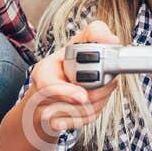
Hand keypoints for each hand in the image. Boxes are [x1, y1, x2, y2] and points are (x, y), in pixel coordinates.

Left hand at [25, 20, 123, 139]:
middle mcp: (95, 63)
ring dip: (73, 107)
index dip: (105, 35)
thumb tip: (82, 97)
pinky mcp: (101, 102)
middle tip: (64, 93)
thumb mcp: (42, 78)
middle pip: (105, 73)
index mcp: (79, 47)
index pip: (97, 31)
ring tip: (57, 104)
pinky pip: (92, 114)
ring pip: (97, 99)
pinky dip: (73, 119)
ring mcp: (102, 83)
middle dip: (82, 89)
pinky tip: (61, 115)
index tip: (108, 41)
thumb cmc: (44, 83)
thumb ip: (56, 86)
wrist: (43, 105)